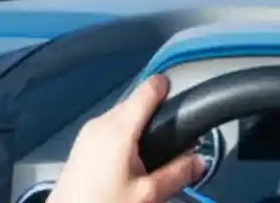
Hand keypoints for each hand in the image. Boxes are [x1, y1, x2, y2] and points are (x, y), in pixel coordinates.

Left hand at [48, 75, 203, 202]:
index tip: (181, 97)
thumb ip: (178, 174)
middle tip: (174, 141)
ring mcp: (87, 134)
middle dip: (156, 117)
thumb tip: (199, 161)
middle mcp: (100, 124)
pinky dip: (123, 137)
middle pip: (136, 103)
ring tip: (153, 155)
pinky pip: (108, 129)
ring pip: (122, 116)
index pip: (148, 89)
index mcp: (119, 129)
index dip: (168, 88)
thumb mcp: (148, 195)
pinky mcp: (81, 146)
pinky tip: (129, 163)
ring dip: (139, 127)